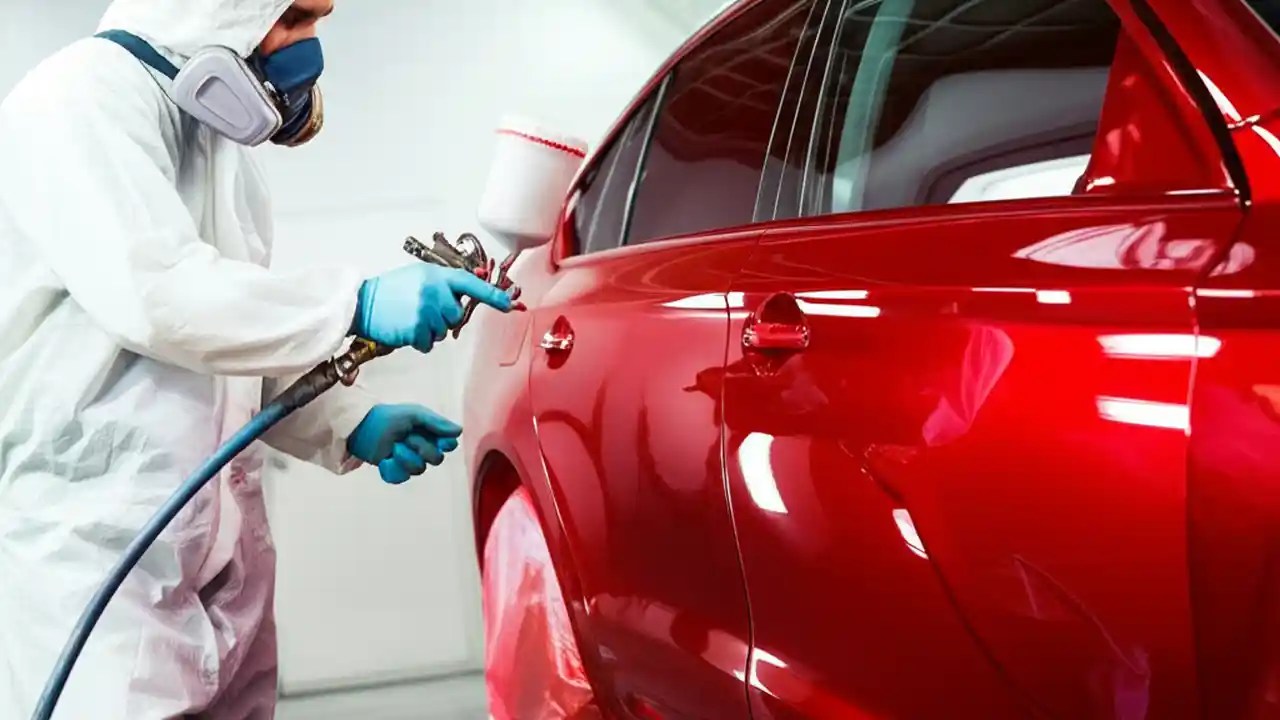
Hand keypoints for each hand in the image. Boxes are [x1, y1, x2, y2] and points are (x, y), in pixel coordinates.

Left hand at [347, 404, 462, 483]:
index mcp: (431, 433)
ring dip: (404, 456)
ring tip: (393, 447)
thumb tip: (459, 431)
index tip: (438, 439)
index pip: (449, 444)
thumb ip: (436, 422)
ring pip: (419, 469)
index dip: (445, 444)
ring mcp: (410, 461)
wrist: (362, 427)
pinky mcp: (396, 472)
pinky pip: (402, 477)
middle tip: (407, 438)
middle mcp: (423, 448)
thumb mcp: (414, 414)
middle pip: (437, 459)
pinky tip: (386, 459)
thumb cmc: (389, 417)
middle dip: (421, 447)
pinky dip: (392, 468)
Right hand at [352, 264, 512, 352]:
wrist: (362, 303)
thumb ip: (443, 284)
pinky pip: (429, 343)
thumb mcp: (418, 277)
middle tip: (421, 310)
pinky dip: (419, 341)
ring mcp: (426, 311)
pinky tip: (405, 329)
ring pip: (443, 331)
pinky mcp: (417, 329)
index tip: (508, 303)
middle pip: (456, 316)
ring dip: (429, 330)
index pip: (470, 284)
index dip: (492, 294)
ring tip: (410, 318)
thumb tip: (467, 294)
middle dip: (442, 318)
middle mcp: (434, 291)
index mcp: (436, 276)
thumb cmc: (390, 291)